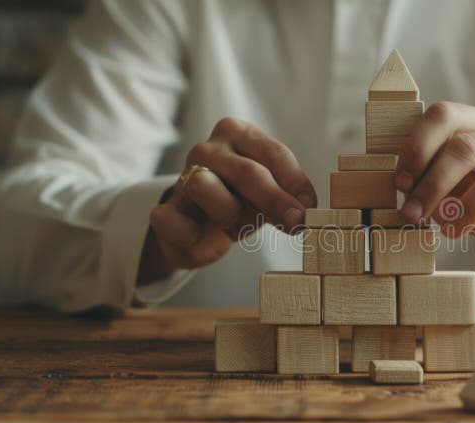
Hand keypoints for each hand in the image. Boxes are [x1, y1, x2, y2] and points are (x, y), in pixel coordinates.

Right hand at [138, 117, 316, 282]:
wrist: (200, 228)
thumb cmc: (243, 200)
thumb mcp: (271, 193)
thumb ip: (289, 197)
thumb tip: (305, 213)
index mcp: (238, 134)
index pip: (274, 153)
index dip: (296, 183)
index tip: (309, 208)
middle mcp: (209, 149)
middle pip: (248, 172)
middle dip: (275, 201)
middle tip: (296, 224)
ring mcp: (183, 177)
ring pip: (207, 188)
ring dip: (230, 214)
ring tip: (235, 225)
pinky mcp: (165, 209)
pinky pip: (171, 219)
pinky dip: (188, 233)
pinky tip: (199, 237)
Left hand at [395, 102, 474, 269]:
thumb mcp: (450, 186)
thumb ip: (428, 176)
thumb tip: (398, 184)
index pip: (441, 115)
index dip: (415, 146)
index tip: (399, 181)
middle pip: (454, 129)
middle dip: (423, 171)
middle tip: (408, 207)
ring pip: (471, 151)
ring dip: (439, 189)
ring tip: (427, 220)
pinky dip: (468, 210)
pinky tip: (456, 230)